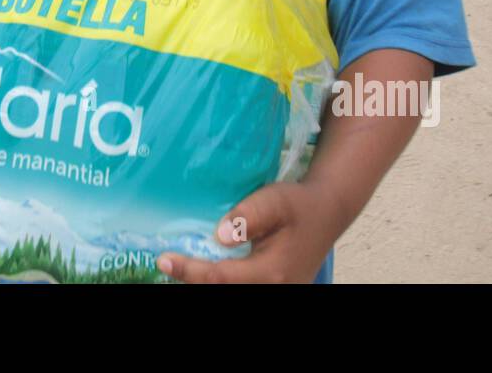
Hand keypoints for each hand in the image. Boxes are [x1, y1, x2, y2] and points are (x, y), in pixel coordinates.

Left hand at [156, 180, 344, 282]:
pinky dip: (219, 280)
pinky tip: (203, 267)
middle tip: (167, 262)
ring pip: (229, 292)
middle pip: (221, 291)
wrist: (326, 213)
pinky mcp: (272, 288)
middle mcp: (273, 290)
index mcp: (272, 272)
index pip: (221, 278)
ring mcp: (275, 292)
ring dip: (204, 281)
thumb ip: (248, 216)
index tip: (164, 259)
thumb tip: (219, 235)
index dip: (189, 271)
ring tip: (181, 264)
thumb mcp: (275, 200)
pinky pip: (239, 287)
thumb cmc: (299, 205)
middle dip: (192, 280)